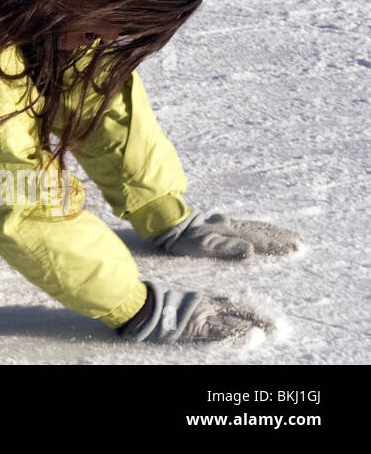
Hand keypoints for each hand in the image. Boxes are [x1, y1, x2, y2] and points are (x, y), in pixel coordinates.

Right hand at [116, 281, 273, 344]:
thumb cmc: (159, 304)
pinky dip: (236, 335)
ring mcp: (204, 317)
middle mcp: (208, 307)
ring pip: (235, 323)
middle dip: (261, 319)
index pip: (235, 304)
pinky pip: (221, 333)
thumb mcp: (182, 300)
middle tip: (279, 327)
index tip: (268, 315)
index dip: (252, 310)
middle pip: (240, 313)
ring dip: (255, 329)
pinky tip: (249, 338)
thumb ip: (197, 304)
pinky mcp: (198, 329)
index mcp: (205, 299)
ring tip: (271, 334)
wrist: (145, 307)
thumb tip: (208, 308)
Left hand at [154, 211, 303, 258]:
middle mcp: (234, 226)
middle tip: (304, 243)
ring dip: (278, 233)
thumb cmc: (184, 239)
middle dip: (285, 238)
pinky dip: (264, 228)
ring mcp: (230, 224)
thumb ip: (226, 248)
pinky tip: (267, 230)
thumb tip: (251, 251)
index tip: (297, 249)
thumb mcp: (202, 245)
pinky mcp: (225, 224)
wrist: (169, 222)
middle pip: (264, 232)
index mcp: (231, 233)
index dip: (279, 246)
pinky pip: (250, 225)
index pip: (260, 240)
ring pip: (260, 227)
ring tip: (295, 237)